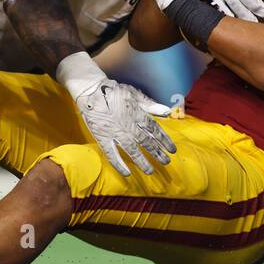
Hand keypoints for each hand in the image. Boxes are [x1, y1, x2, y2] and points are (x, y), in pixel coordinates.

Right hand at [57, 53, 175, 175]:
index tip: (172, 149)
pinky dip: (118, 164)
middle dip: (157, 153)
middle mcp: (129, 126)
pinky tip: (126, 173)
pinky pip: (111, 154)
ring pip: (131, 150)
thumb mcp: (135, 94)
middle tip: (166, 162)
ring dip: (142, 162)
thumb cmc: (114, 90)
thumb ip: (151, 104)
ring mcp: (115, 133)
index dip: (164, 140)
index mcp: (138, 114)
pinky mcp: (102, 138)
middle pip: (146, 142)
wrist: (91, 90)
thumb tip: (167, 111)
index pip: (155, 130)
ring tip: (150, 171)